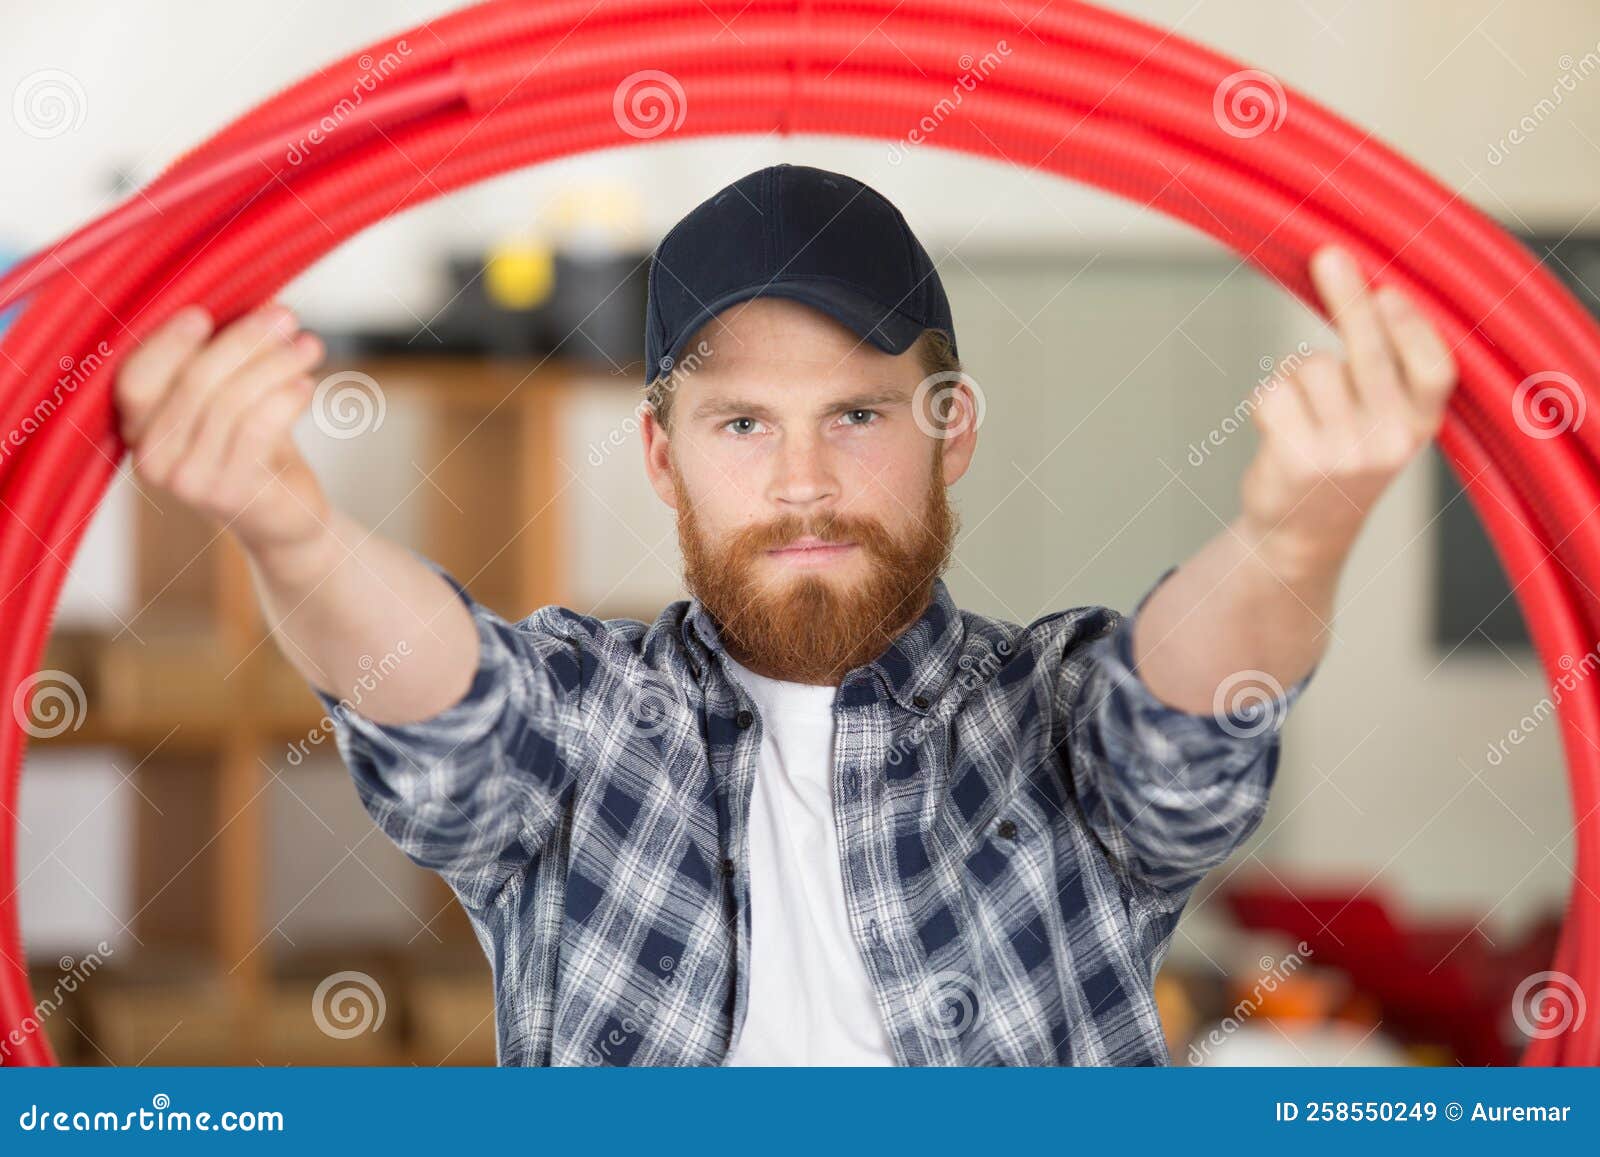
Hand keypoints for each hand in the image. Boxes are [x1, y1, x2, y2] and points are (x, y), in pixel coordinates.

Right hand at [115, 301, 332, 556]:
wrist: (284, 515)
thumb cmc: (255, 444)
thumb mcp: (236, 394)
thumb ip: (233, 355)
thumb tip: (265, 302)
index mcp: (138, 427)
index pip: (135, 378)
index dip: (166, 343)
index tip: (204, 312)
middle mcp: (152, 458)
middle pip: (194, 382)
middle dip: (244, 341)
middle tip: (286, 316)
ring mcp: (187, 481)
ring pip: (231, 402)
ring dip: (276, 365)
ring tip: (310, 346)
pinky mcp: (228, 494)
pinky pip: (257, 430)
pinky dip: (285, 399)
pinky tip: (307, 384)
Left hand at [1238, 244, 1459, 571]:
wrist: (1302, 534)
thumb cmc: (1341, 461)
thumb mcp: (1381, 425)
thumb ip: (1384, 373)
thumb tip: (1369, 292)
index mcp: (1420, 426)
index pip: (1432, 368)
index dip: (1412, 327)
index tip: (1390, 289)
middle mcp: (1389, 441)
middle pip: (1369, 353)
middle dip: (1349, 299)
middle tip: (1329, 256)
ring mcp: (1343, 452)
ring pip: (1310, 367)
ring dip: (1297, 378)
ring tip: (1303, 416)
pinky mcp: (1297, 458)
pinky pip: (1274, 390)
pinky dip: (1267, 400)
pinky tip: (1277, 430)